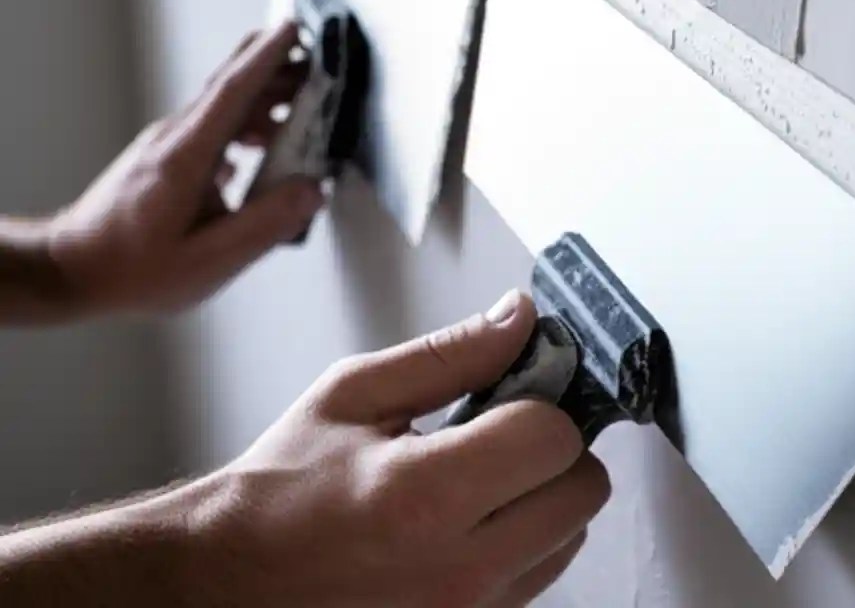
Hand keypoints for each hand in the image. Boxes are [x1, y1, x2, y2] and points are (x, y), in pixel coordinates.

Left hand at [46, 23, 322, 316]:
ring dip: (265, 97)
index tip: (295, 28)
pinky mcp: (168, 158)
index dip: (268, 58)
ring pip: (224, 106)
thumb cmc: (136, 269)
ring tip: (304, 103)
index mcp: (186, 157)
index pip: (233, 92)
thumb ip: (265, 225)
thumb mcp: (210, 260)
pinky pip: (215, 127)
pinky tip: (265, 144)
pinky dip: (247, 122)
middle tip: (317, 53)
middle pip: (231, 86)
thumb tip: (312, 191)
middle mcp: (175, 139)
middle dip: (276, 63)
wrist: (76, 269)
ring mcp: (168, 145)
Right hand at [173, 290, 608, 605]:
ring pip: (570, 538)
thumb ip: (449, 355)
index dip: (537, 403)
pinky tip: (471, 521)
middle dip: (553, 450)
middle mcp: (459, 569)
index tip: (509, 396)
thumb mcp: (352, 396)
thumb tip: (517, 318)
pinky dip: (523, 542)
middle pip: (583, 493)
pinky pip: (537, 578)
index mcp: (424, 496)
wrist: (226, 584)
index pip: (553, 437)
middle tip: (506, 433)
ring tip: (480, 481)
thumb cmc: (277, 493)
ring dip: (543, 499)